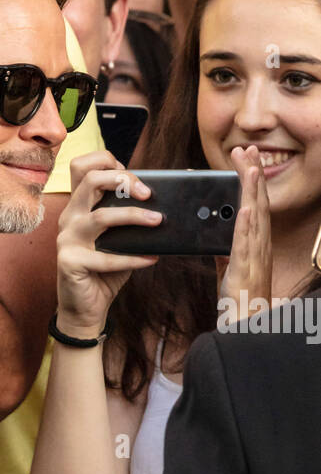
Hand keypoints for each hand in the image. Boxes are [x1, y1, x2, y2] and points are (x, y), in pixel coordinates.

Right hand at [54, 150, 161, 338]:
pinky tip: (151, 259)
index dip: (108, 161)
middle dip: (123, 179)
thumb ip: (130, 216)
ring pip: (101, 216)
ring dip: (135, 216)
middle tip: (148, 194)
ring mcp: (67, 239)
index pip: (83, 165)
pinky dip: (133, 258)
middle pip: (89, 179)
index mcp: (79, 206)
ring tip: (158, 221)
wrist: (85, 308)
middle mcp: (70, 217)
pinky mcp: (69, 262)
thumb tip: (171, 198)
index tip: (135, 178)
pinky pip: (106, 258)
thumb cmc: (105, 270)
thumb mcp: (119, 237)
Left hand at [216, 145, 271, 317]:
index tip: (246, 158)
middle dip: (252, 174)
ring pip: (255, 218)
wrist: (246, 324)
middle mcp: (259, 245)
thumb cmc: (240, 299)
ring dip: (252, 191)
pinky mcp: (245, 270)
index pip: (253, 204)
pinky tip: (245, 209)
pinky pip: (246, 245)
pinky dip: (246, 225)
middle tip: (246, 149)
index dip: (251, 180)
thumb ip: (225, 252)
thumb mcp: (229, 269)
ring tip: (250, 167)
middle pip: (257, 202)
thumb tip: (215, 239)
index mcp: (256, 243)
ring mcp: (255, 256)